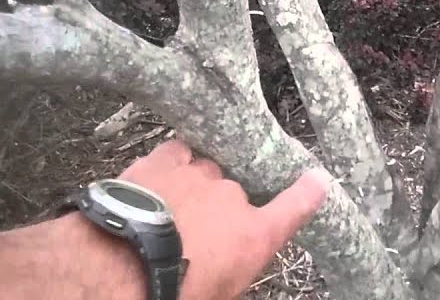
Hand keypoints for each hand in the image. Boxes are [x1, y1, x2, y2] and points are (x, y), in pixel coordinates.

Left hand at [53, 139, 331, 299]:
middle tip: (194, 234)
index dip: (307, 193)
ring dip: (194, 185)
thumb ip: (229, 263)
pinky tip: (160, 177)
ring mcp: (199, 174)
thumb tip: (221, 255)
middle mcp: (234, 198)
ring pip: (205, 171)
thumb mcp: (218, 287)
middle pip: (234, 194)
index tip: (317, 180)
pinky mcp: (164, 161)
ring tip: (170, 209)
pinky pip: (178, 152)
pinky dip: (173, 162)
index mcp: (253, 235)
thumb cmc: (172, 289)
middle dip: (218, 210)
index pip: (293, 208)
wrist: (122, 266)